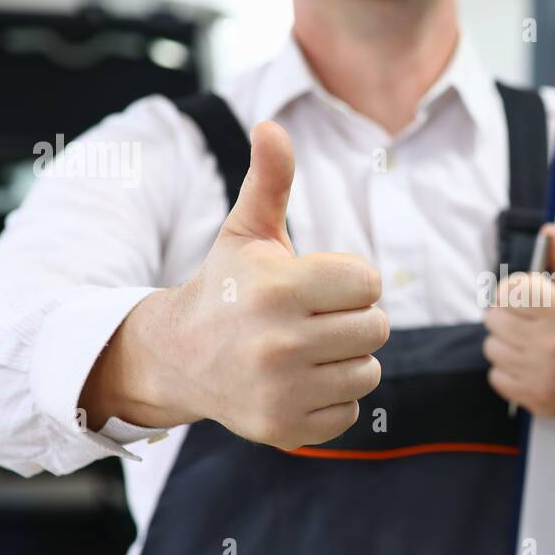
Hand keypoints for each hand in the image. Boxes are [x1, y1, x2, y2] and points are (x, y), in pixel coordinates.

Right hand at [81, 122, 387, 448]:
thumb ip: (269, 180)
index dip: (351, 279)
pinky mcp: (285, 429)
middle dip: (353, 319)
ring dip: (348, 360)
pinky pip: (351, 411)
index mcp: (277, 289)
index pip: (369, 283)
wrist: (178, 359)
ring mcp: (281, 392)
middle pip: (376, 328)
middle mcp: (278, 344)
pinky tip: (298, 383)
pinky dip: (333, 398)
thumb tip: (271, 125)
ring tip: (308, 350)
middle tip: (315, 318)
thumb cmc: (227, 286)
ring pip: (369, 371)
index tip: (319, 284)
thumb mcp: (246, 232)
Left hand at [482, 225, 554, 430]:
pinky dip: (509, 367)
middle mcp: (549, 344)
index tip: (529, 292)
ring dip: (507, 339)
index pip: (508, 290)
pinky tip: (531, 361)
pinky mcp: (534, 398)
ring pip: (492, 346)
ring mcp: (540, 375)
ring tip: (531, 337)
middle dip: (509, 311)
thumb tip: (547, 233)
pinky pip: (496, 375)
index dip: (515, 287)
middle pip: (494, 317)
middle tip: (530, 315)